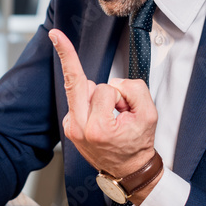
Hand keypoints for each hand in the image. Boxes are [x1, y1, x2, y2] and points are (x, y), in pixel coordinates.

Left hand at [50, 28, 158, 178]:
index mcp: (97, 128)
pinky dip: (93, 104)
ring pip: (84, 90)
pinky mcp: (69, 125)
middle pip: (85, 85)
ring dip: (100, 98)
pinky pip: (81, 100)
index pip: (104, 88)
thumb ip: (135, 90)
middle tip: (118, 112)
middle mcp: (78, 127)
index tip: (55, 35)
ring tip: (112, 119)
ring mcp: (71, 127)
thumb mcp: (149, 115)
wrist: (128, 170)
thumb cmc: (137, 145)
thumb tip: (116, 84)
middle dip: (106, 93)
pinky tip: (103, 120)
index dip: (101, 80)